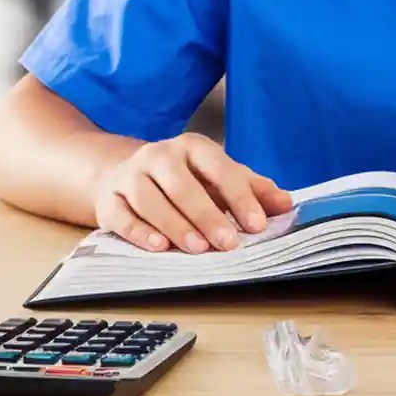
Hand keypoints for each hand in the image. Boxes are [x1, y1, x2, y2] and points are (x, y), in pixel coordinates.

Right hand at [92, 133, 292, 253]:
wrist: (123, 173)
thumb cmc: (184, 179)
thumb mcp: (219, 177)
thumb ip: (254, 189)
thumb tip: (286, 204)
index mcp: (192, 147)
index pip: (220, 169)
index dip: (240, 197)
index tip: (257, 225)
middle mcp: (158, 156)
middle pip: (182, 185)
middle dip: (208, 216)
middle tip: (228, 244)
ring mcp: (129, 176)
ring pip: (150, 200)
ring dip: (175, 226)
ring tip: (197, 248)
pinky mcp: (108, 200)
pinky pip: (121, 216)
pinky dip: (140, 233)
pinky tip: (159, 247)